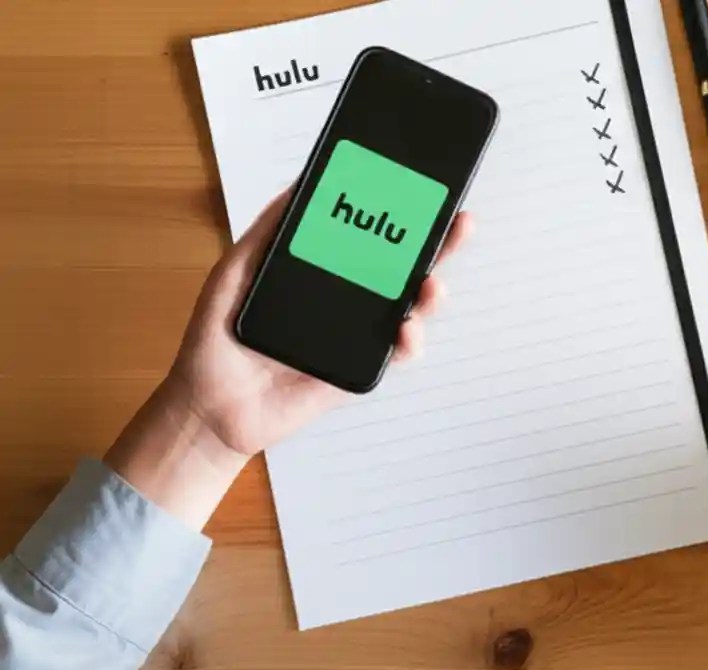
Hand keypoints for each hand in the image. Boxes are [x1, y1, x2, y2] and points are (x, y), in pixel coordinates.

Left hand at [166, 188, 470, 455]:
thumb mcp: (234, 274)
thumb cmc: (216, 341)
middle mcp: (348, 298)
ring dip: (430, 294)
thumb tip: (297, 186)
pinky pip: (395, 354)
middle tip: (459, 224)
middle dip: (438, 245)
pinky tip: (406, 331)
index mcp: (323, 270)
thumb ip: (265, 234)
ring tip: (431, 285)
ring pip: (409, 308)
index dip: (400, 213)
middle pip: (403, 267)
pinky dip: (410, 342)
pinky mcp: (359, 371)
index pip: (370, 235)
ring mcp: (357, 335)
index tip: (424, 188)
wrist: (210, 408)